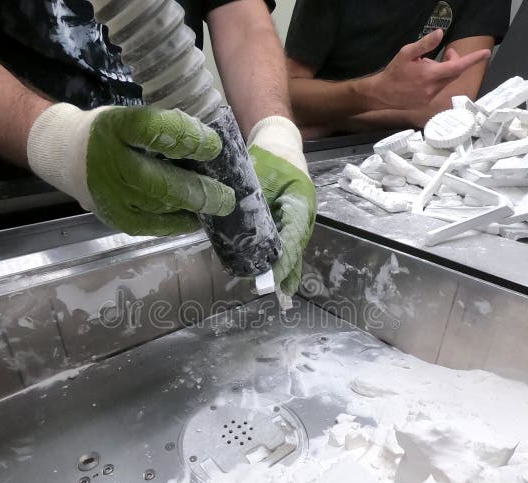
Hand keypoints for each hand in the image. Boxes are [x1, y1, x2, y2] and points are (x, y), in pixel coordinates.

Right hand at [27, 104, 235, 235]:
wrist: (65, 156)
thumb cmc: (110, 134)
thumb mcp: (129, 119)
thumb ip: (163, 131)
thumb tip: (211, 150)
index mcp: (115, 127)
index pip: (154, 131)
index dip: (188, 139)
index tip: (214, 146)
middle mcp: (110, 162)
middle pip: (161, 181)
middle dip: (199, 190)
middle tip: (227, 195)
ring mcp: (110, 194)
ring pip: (160, 206)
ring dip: (193, 208)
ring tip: (218, 206)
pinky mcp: (114, 217)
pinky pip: (152, 225)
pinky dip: (177, 223)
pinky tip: (195, 219)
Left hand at [248, 117, 315, 295]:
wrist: (281, 145)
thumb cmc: (270, 156)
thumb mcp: (256, 171)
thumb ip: (245, 195)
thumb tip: (223, 213)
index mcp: (300, 201)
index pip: (293, 235)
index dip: (284, 258)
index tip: (272, 275)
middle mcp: (304, 214)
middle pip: (296, 247)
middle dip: (284, 270)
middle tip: (273, 291)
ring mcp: (300, 221)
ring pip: (294, 249)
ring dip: (286, 270)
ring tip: (280, 293)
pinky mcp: (290, 224)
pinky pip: (288, 246)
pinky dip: (284, 264)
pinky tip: (281, 283)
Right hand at [359, 29, 490, 109]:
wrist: (381, 94)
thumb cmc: (393, 72)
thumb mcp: (406, 53)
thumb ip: (425, 44)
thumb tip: (440, 34)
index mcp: (430, 74)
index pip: (458, 66)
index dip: (473, 59)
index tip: (485, 53)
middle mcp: (433, 87)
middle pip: (454, 73)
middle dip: (454, 61)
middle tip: (446, 52)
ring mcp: (430, 97)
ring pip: (446, 81)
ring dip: (443, 71)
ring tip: (426, 66)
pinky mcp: (425, 102)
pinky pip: (437, 88)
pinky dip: (435, 80)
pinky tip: (421, 79)